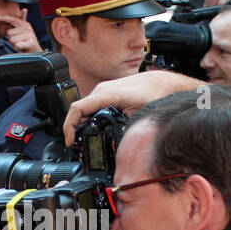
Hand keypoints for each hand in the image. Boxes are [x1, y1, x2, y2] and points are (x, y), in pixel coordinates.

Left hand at [0, 7, 39, 52]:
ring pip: (12, 40)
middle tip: (18, 40)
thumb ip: (23, 21)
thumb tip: (24, 9)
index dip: (4, 18)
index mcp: (25, 24)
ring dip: (14, 44)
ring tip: (20, 44)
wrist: (36, 51)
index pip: (13, 19)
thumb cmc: (27, 41)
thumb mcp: (24, 30)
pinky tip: (22, 47)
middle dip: (11, 38)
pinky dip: (18, 48)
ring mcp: (29, 35)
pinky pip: (17, 45)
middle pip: (9, 32)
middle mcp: (27, 28)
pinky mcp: (30, 43)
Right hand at [63, 71, 199, 145]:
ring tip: (83, 140)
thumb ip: (124, 128)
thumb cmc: (153, 94)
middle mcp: (101, 91)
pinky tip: (93, 130)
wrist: (161, 83)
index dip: (69, 127)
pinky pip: (92, 107)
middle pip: (78, 111)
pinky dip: (89, 119)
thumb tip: (114, 143)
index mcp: (106, 95)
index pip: (77, 109)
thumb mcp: (138, 116)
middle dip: (74, 129)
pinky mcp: (107, 94)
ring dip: (81, 125)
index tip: (70, 141)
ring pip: (84, 109)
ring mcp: (103, 91)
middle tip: (77, 146)